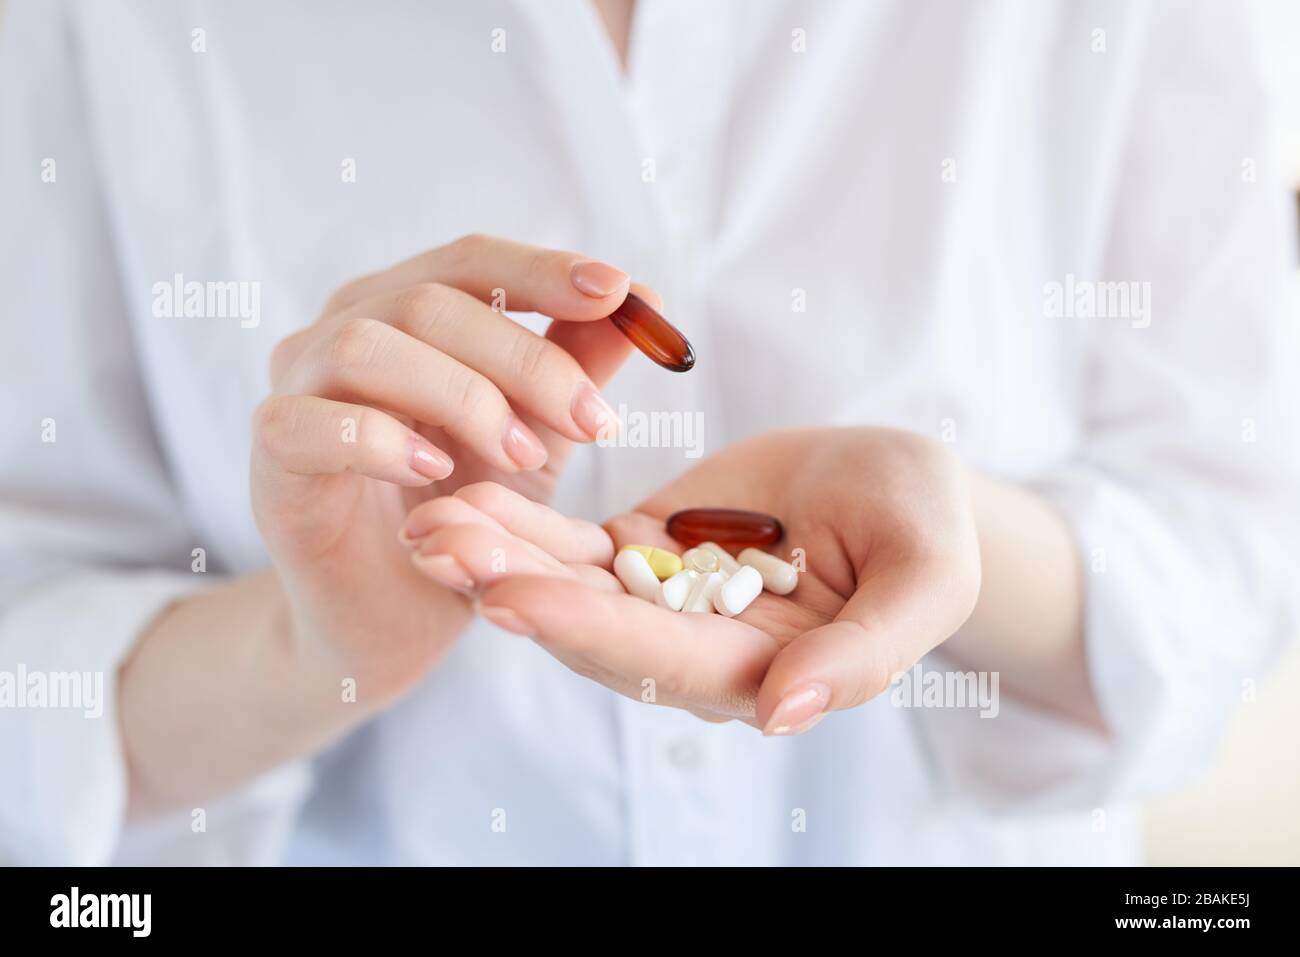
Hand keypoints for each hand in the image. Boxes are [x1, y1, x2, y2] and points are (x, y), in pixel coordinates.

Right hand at [251, 234, 654, 698]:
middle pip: (430, 300)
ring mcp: (297, 388)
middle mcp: (344, 330)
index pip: (472, 261)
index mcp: (407, 311)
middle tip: (592, 421)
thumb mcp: (538, 434)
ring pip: (368, 345)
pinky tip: (435, 474)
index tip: (616, 292)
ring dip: (461, 397)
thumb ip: (578, 365)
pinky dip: (379, 441)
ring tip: (521, 456)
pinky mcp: (272, 459)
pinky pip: (310, 423)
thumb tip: (642, 298)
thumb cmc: (462, 510)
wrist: (394, 612)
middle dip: (524, 358)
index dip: (542, 270)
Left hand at [402, 428, 981, 733]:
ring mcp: (662, 602)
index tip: (512, 597)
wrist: (895, 483)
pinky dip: (519, 524)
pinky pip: (572, 544)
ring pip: (569, 588)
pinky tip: (460, 497)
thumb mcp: (927, 578)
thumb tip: (781, 715)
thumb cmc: (926, 527)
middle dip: (515, 591)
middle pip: (595, 632)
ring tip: (426, 521)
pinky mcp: (641, 553)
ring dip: (497, 557)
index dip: (589, 630)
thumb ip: (867, 653)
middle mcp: (697, 651)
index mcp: (766, 672)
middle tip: (438, 549)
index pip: (668, 662)